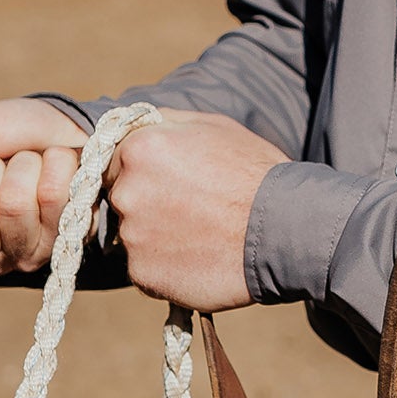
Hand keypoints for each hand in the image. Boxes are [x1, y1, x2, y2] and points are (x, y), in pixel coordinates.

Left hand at [105, 109, 283, 312]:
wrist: (283, 231)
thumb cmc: (255, 172)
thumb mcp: (214, 126)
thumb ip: (165, 122)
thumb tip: (138, 125)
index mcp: (138, 148)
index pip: (113, 161)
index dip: (142, 170)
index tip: (170, 180)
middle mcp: (127, 191)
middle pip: (122, 197)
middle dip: (148, 201)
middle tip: (191, 207)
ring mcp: (132, 236)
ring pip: (134, 234)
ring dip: (157, 234)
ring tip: (202, 233)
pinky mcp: (143, 274)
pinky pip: (145, 267)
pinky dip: (166, 265)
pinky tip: (200, 256)